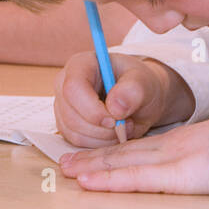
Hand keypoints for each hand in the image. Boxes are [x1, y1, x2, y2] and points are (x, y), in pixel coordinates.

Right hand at [54, 50, 191, 147]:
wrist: (140, 99)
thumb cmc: (139, 85)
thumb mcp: (144, 82)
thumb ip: (133, 90)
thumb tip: (115, 107)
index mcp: (80, 65)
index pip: (73, 88)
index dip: (92, 109)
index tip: (115, 119)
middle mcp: (65, 84)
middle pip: (71, 115)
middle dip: (102, 128)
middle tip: (127, 124)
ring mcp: (63, 106)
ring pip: (74, 133)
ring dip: (103, 138)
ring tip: (124, 127)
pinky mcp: (67, 126)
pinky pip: (78, 142)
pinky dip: (99, 144)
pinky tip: (114, 134)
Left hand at [60, 119, 208, 193]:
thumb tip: (208, 163)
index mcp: (185, 147)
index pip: (141, 150)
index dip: (113, 154)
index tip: (91, 159)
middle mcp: (173, 150)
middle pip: (125, 154)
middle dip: (93, 159)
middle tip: (65, 163)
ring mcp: (174, 159)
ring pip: (123, 163)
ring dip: (92, 169)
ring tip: (66, 170)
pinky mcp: (179, 173)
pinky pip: (138, 178)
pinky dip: (110, 180)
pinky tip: (88, 182)